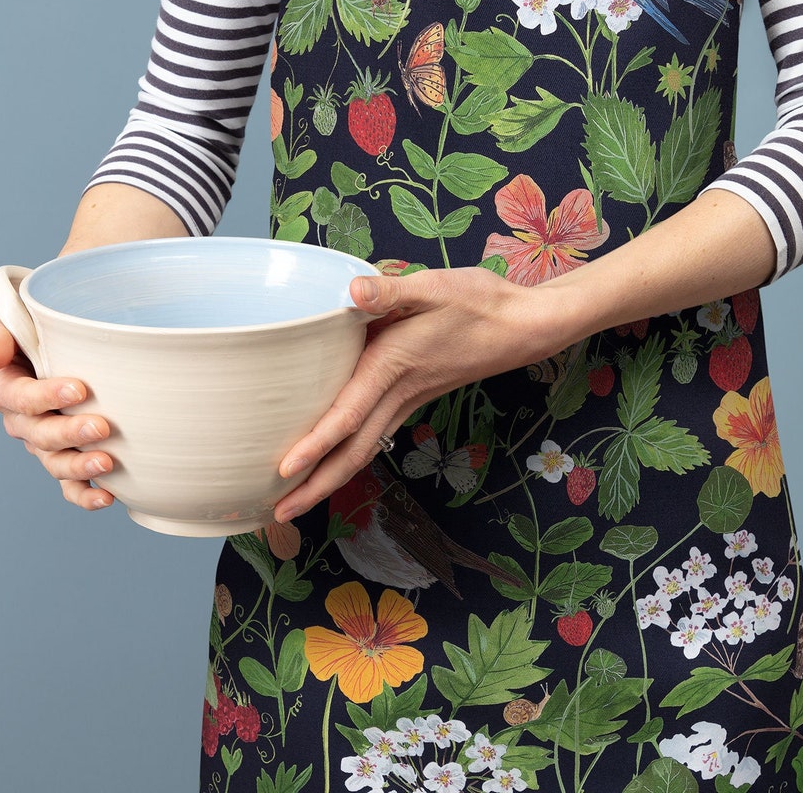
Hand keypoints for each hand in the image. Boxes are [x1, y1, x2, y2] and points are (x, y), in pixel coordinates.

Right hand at [0, 315, 114, 509]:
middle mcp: (22, 421)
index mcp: (7, 388)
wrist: (65, 341)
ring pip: (55, 463)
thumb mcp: (15, 319)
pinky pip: (70, 484)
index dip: (47, 396)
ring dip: (79, 467)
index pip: (21, 397)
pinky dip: (85, 494)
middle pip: (40, 435)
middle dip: (69, 433)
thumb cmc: (39, 326)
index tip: (80, 390)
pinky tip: (107, 497)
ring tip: (107, 463)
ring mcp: (45, 443)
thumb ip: (0, 336)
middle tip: (102, 427)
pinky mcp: (68, 456)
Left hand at [272, 267, 576, 521]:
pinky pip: (378, 433)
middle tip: (278, 515)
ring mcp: (410, 398)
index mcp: (393, 365)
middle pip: (354, 452)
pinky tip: (339, 455)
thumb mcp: (434, 287)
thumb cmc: (480, 303)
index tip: (283, 471)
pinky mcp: (417, 394)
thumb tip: (351, 292)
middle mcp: (399, 391)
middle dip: (315, 486)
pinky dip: (353, 453)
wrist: (524, 325)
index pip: (348, 415)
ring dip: (332, 477)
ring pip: (366, 448)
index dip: (314, 445)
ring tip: (299, 497)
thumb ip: (390, 291)